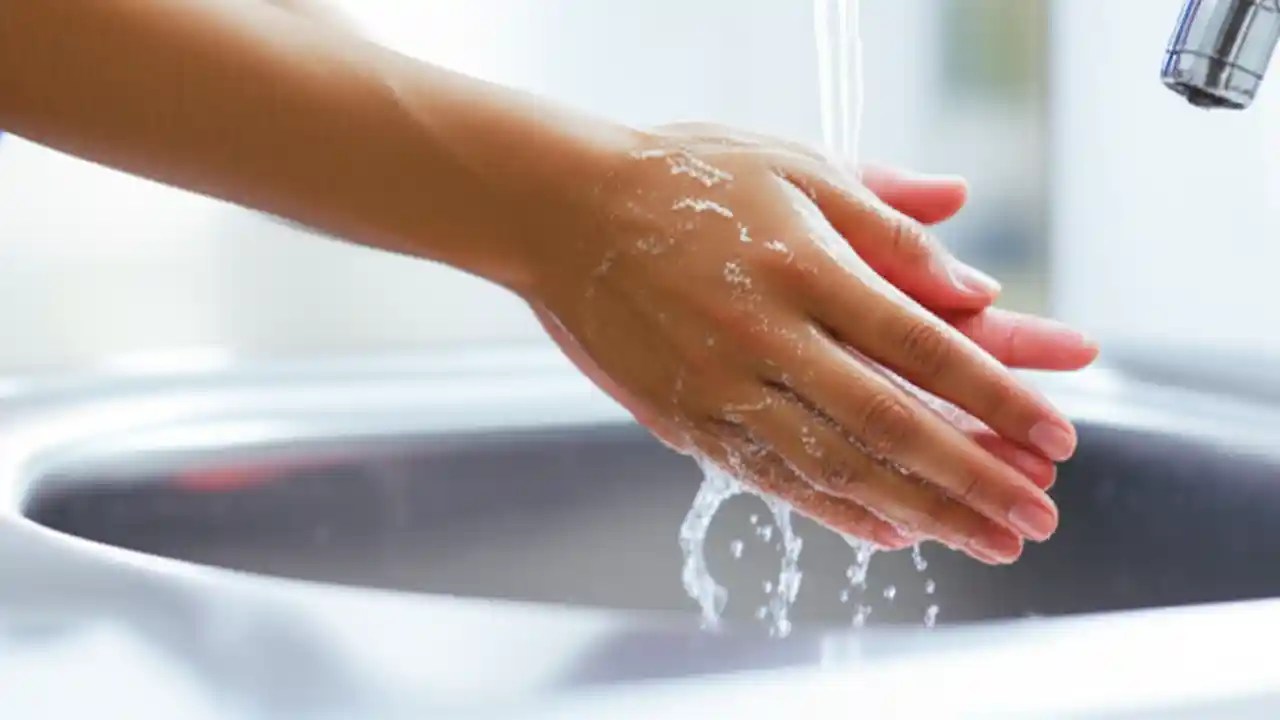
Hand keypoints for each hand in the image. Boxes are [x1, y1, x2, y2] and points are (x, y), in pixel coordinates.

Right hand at [528, 123, 1096, 564]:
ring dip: (921, 510)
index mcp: (807, 268)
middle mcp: (769, 337)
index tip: (1058, 434)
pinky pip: (772, 478)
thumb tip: (979, 285)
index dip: (999, 396)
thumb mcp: (796, 168)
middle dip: (976, 476)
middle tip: (1040, 517)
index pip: (926, 348)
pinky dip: (836, 512)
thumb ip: (890, 224)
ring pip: (837, 465)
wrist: (563, 211)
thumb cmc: (685, 178)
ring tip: (986, 542)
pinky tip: (891, 533)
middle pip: (893, 423)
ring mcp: (724, 387)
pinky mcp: (687, 420)